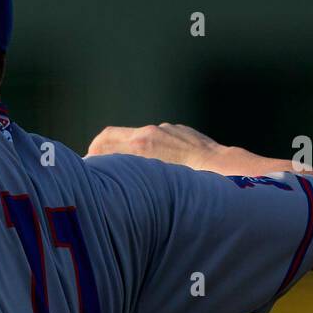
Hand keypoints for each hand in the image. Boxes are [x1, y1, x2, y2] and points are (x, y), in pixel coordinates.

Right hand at [85, 123, 225, 168]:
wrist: (224, 169)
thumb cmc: (189, 182)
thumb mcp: (151, 181)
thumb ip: (127, 175)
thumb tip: (110, 179)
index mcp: (142, 143)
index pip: (104, 139)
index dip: (92, 151)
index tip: (89, 165)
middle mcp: (152, 132)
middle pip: (118, 136)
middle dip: (106, 151)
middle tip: (102, 169)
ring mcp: (168, 129)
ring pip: (141, 140)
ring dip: (133, 154)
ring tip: (138, 176)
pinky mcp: (182, 132)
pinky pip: (160, 141)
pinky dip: (154, 153)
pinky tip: (163, 171)